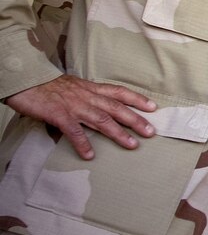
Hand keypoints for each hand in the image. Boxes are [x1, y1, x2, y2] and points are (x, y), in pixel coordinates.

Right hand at [4, 75, 156, 159]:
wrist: (27, 80)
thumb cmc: (49, 85)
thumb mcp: (74, 86)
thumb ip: (88, 96)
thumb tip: (98, 108)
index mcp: (91, 88)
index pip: (120, 92)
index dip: (137, 99)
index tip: (153, 107)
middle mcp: (88, 97)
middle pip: (117, 109)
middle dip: (136, 120)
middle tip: (151, 132)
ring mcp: (75, 106)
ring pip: (102, 120)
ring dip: (118, 134)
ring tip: (132, 145)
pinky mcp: (60, 115)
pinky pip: (74, 132)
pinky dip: (82, 143)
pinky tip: (90, 155)